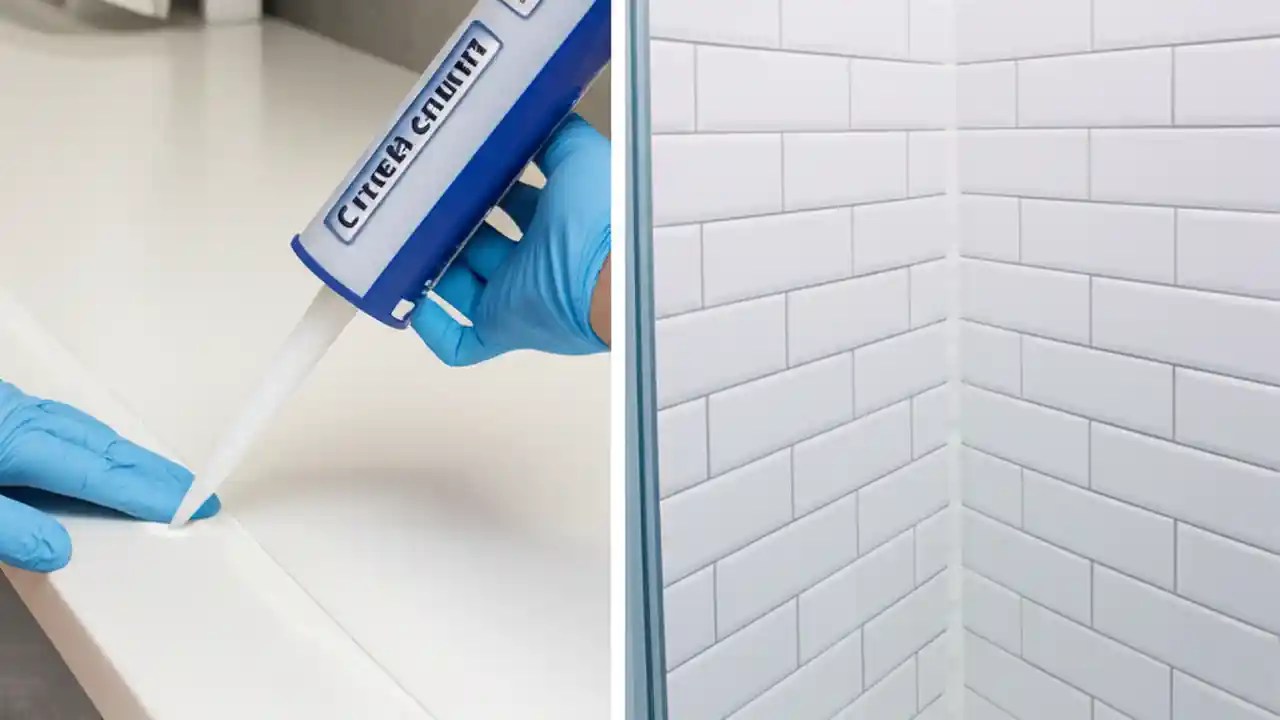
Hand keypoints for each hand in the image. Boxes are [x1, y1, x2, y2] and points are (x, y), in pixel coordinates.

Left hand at [0, 382, 219, 572]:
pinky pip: (67, 423)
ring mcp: (16, 408)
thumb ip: (8, 530)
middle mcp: (28, 420)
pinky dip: (99, 442)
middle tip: (196, 493)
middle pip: (108, 448)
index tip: (188, 508)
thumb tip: (57, 552)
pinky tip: (102, 452)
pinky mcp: (5, 406)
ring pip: (90, 432)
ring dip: (131, 456)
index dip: (150, 494)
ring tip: (162, 476)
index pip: (102, 476)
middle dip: (157, 472)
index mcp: (21, 445)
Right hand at [412, 113, 610, 364]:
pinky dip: (433, 326)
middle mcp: (538, 262)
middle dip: (455, 222)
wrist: (611, 272)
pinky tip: (411, 300)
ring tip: (403, 236)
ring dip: (434, 266)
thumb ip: (555, 135)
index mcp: (560, 223)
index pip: (519, 204)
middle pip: (485, 244)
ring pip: (464, 286)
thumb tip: (533, 117)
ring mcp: (517, 299)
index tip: (459, 168)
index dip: (489, 186)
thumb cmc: (602, 213)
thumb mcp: (580, 155)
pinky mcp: (501, 329)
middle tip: (424, 197)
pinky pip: (460, 342)